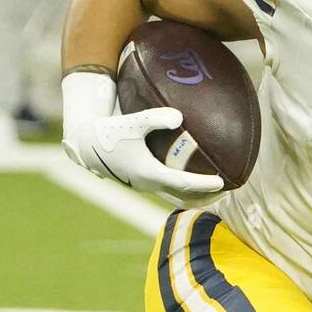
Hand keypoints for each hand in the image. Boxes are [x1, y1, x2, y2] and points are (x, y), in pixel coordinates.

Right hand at [61, 72, 224, 205]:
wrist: (85, 143)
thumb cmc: (110, 131)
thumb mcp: (133, 122)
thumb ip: (156, 118)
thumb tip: (180, 116)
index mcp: (148, 173)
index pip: (182, 183)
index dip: (203, 184)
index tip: (222, 183)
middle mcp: (147, 183)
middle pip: (181, 194)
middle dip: (203, 195)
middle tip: (225, 192)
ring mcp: (142, 184)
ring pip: (172, 193)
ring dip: (192, 194)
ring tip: (211, 191)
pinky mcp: (138, 180)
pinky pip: (164, 187)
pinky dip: (179, 187)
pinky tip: (187, 175)